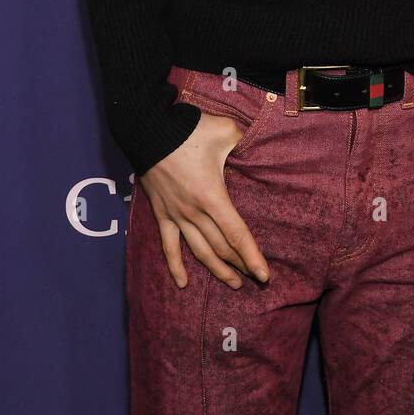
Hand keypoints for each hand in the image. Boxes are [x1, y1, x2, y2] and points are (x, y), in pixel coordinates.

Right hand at [138, 112, 269, 290]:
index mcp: (212, 196)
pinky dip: (176, 265)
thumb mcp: (227, 131)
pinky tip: (183, 283)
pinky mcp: (162, 213)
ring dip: (217, 269)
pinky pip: (169, 245)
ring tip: (234, 283)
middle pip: (221, 247)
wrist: (149, 131)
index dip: (252, 256)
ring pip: (199, 251)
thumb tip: (259, 144)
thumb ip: (246, 141)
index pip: (236, 234)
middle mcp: (194, 212)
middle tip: (256, 279)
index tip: (264, 275)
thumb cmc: (190, 131)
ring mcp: (176, 215)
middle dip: (240, 265)